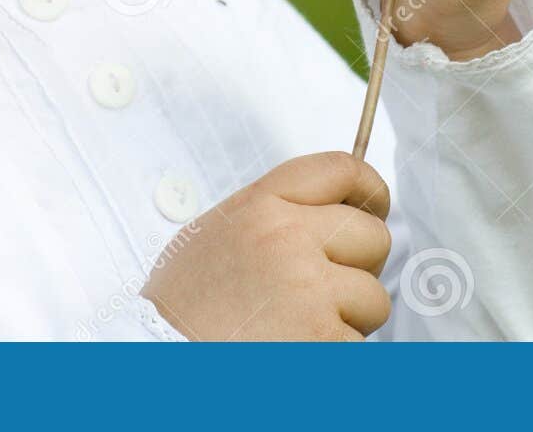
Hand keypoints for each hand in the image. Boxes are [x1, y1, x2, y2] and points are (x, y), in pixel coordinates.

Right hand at [141, 153, 391, 340]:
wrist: (157, 362)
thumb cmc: (182, 308)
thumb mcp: (214, 235)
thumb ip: (272, 215)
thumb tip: (331, 212)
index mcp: (261, 206)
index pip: (341, 170)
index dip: (369, 188)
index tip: (375, 206)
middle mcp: (289, 238)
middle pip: (372, 236)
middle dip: (360, 267)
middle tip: (327, 290)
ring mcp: (310, 290)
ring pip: (373, 297)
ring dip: (349, 319)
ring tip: (298, 329)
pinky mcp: (323, 340)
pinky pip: (359, 344)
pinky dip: (336, 355)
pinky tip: (295, 353)